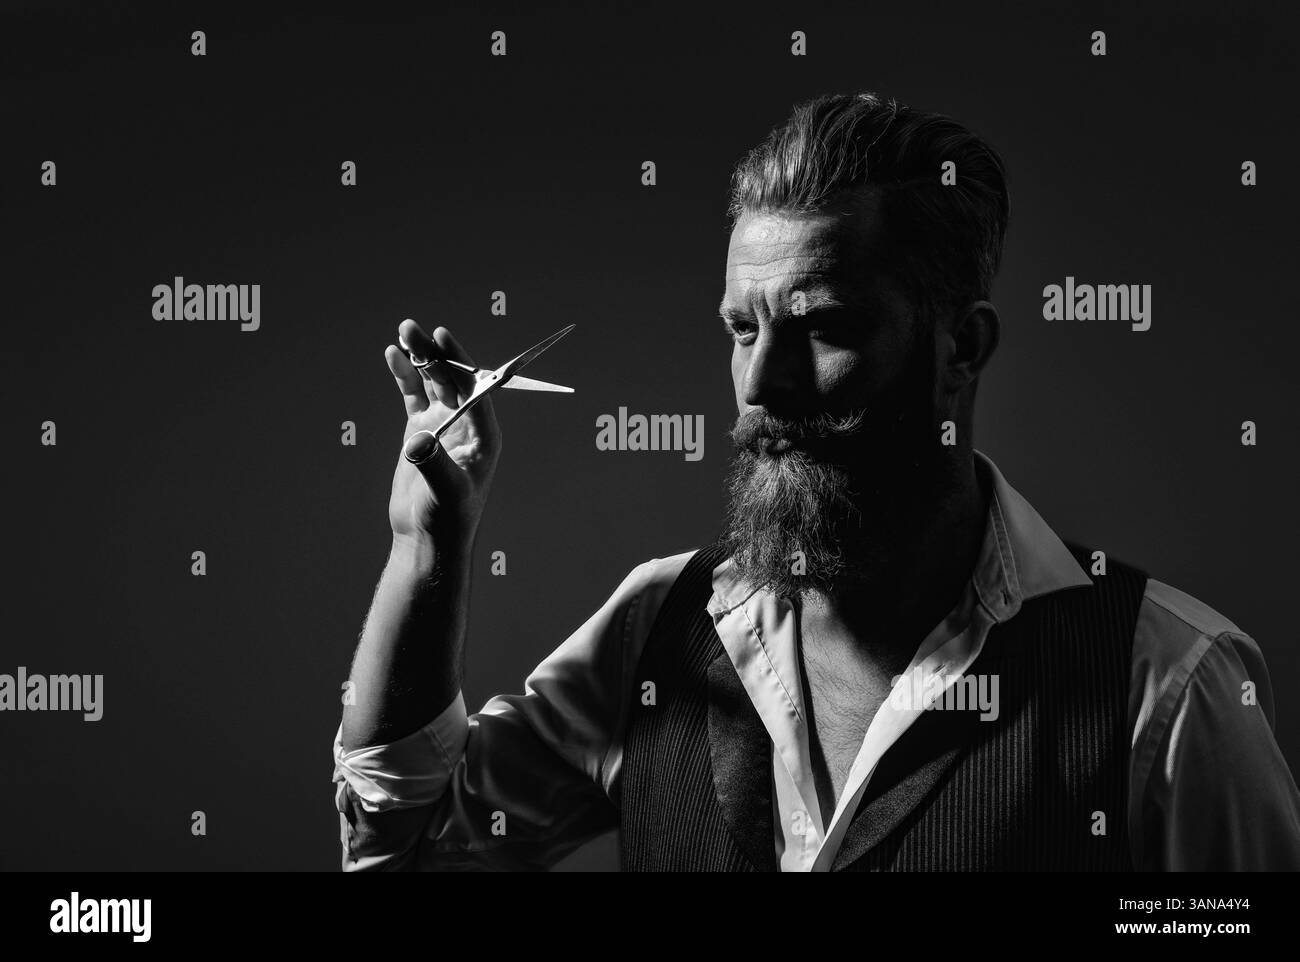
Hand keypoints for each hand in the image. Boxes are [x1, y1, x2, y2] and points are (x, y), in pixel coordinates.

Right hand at [384, 321, 500, 544]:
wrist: (428, 537)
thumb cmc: (447, 519)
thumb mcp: (445, 492)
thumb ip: (433, 464)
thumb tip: (418, 442)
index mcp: (484, 435)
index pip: (476, 389)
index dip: (460, 362)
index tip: (442, 338)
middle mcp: (467, 424)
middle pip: (452, 379)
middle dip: (434, 353)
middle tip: (414, 329)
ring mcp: (444, 425)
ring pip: (433, 382)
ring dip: (419, 358)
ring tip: (403, 332)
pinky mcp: (422, 431)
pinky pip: (414, 395)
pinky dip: (404, 376)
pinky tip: (393, 355)